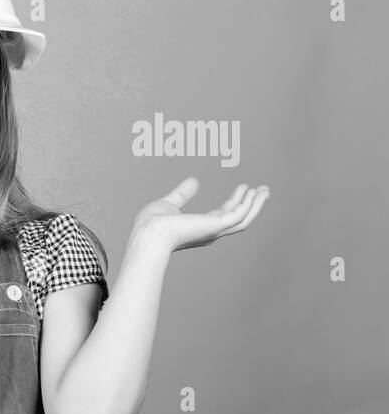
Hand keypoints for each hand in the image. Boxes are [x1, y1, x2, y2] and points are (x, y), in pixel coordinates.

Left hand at [132, 178, 269, 252]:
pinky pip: (238, 215)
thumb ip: (183, 194)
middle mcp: (209, 232)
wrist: (148, 233)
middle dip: (252, 204)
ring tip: (265, 189)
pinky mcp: (215, 226)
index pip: (223, 214)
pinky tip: (251, 192)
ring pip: (243, 219)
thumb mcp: (170, 203)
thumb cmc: (152, 224)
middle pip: (239, 218)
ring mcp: (213, 230)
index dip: (236, 202)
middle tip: (264, 189)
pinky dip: (248, 204)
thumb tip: (194, 180)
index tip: (245, 188)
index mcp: (200, 228)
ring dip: (255, 204)